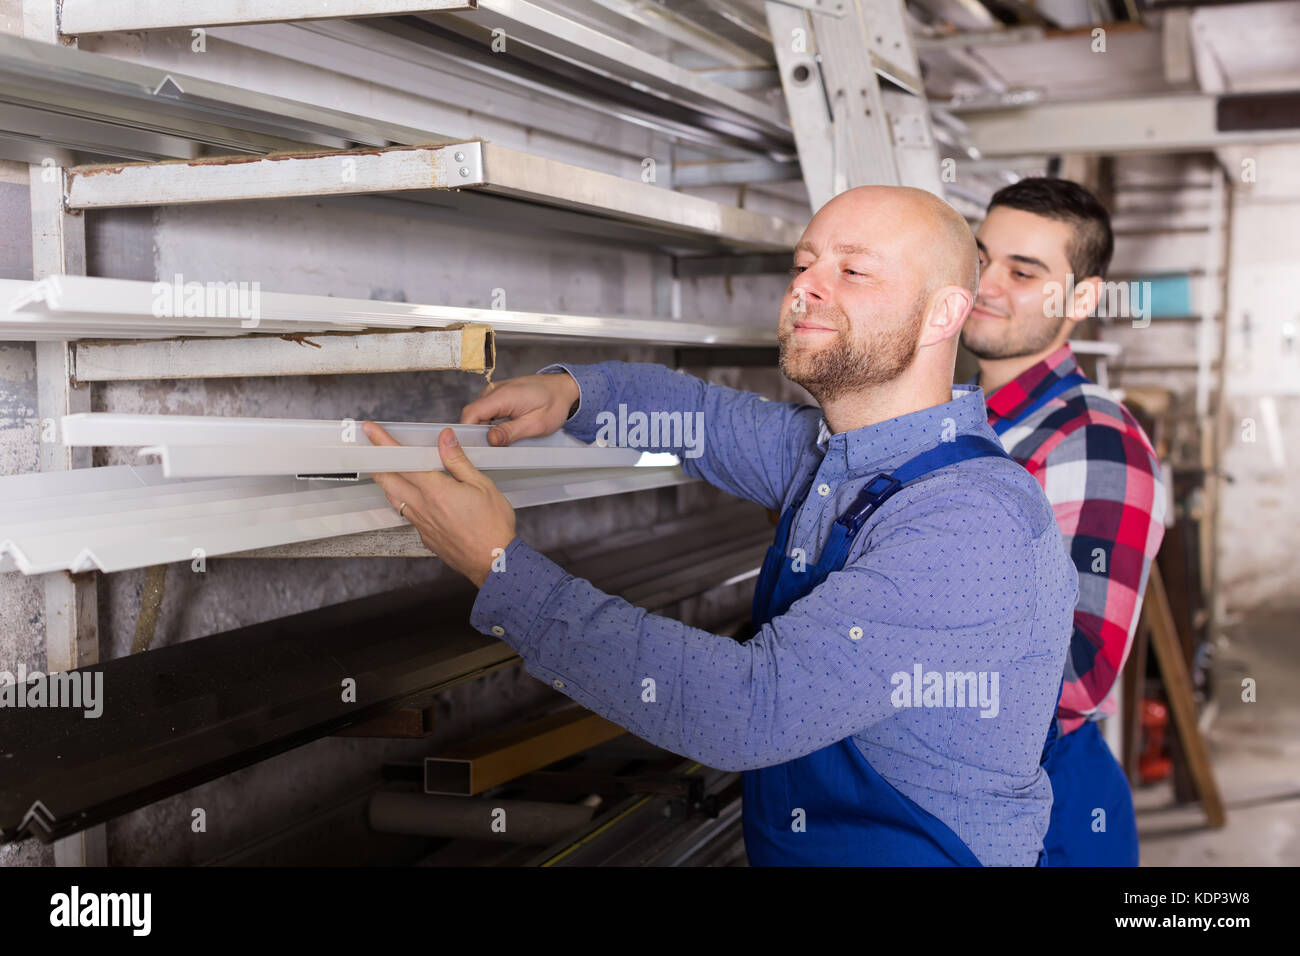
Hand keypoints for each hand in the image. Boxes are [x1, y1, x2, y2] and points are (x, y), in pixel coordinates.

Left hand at [363, 421, 516, 587]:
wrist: (494, 563)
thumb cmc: (492, 525)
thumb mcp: (482, 485)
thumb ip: (458, 461)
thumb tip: (445, 439)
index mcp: (436, 491)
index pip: (403, 461)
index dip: (384, 443)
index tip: (370, 430)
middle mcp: (423, 507)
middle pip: (388, 480)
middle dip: (376, 461)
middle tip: (369, 448)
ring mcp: (422, 523)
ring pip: (394, 498)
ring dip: (386, 481)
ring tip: (385, 469)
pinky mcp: (425, 535)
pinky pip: (407, 514)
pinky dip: (401, 500)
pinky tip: (410, 496)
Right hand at [460, 371, 579, 445]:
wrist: (563, 388)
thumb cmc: (553, 404)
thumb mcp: (536, 424)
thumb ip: (511, 432)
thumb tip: (490, 439)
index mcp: (502, 396)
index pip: (471, 413)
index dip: (467, 432)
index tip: (472, 447)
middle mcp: (494, 390)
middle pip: (472, 414)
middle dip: (477, 433)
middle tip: (491, 449)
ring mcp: (495, 391)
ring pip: (478, 413)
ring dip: (484, 428)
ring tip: (501, 439)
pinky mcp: (497, 394)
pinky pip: (485, 410)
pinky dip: (489, 422)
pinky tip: (502, 430)